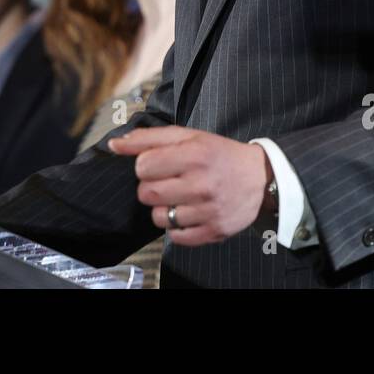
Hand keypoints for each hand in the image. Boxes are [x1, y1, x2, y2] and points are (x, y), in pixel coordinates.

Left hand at [108, 126, 268, 246]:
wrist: (260, 178)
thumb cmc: (218, 154)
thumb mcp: (188, 136)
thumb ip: (148, 138)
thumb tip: (114, 144)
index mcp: (194, 155)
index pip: (143, 166)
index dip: (145, 165)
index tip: (158, 164)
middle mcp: (201, 184)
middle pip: (146, 194)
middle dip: (150, 187)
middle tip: (167, 182)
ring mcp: (208, 210)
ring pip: (158, 217)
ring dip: (162, 209)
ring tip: (178, 198)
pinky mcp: (214, 231)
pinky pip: (176, 236)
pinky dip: (176, 227)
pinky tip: (188, 213)